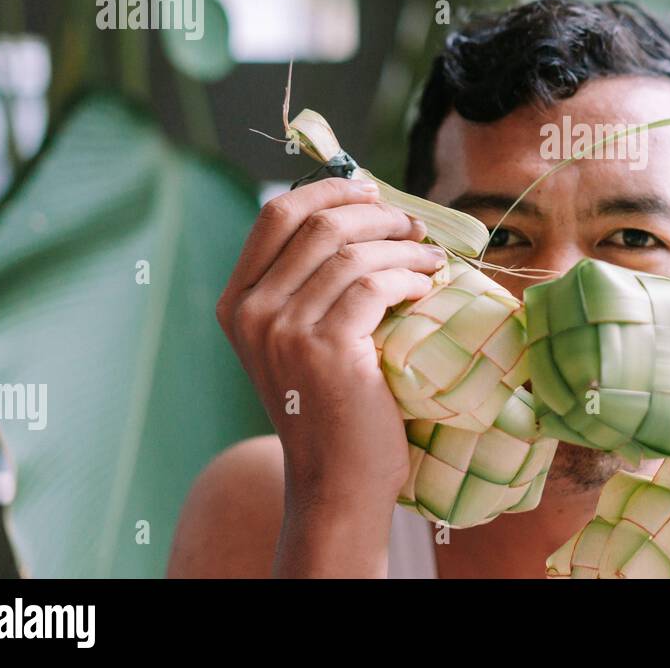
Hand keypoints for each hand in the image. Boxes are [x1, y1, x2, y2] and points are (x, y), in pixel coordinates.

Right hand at [215, 178, 445, 511]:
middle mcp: (251, 312)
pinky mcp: (324, 348)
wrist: (338, 480)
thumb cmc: (334, 404)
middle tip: (415, 227)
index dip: (329, 189)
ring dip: (404, 248)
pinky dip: (409, 277)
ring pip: (354, 253)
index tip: (372, 191)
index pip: (277, 214)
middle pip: (320, 224)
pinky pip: (375, 284)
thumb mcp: (303, 337)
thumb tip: (364, 208)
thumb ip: (313, 281)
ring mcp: (283, 330)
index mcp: (237, 301)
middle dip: (377, 214)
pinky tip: (426, 288)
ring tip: (432, 260)